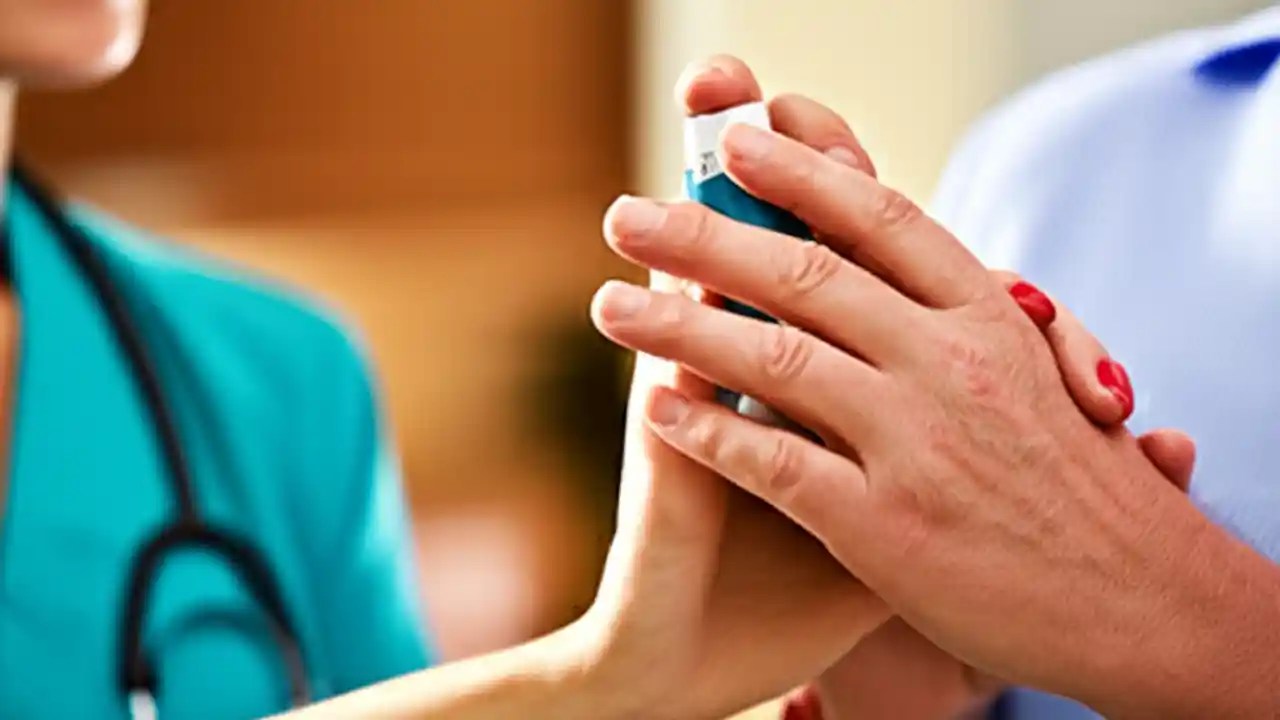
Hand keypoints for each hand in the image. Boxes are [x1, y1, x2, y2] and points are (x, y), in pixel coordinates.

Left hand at [589, 64, 1279, 716]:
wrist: (1140, 601)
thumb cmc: (1080, 483)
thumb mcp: (1036, 374)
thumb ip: (956, 318)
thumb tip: (875, 263)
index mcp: (988, 319)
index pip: (883, 218)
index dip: (803, 174)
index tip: (737, 143)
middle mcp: (952, 364)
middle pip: (807, 275)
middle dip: (704, 236)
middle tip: (627, 216)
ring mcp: (918, 443)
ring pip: (775, 357)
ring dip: (679, 326)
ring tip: (612, 306)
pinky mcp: (885, 527)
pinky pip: (777, 464)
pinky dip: (709, 433)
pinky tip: (656, 413)